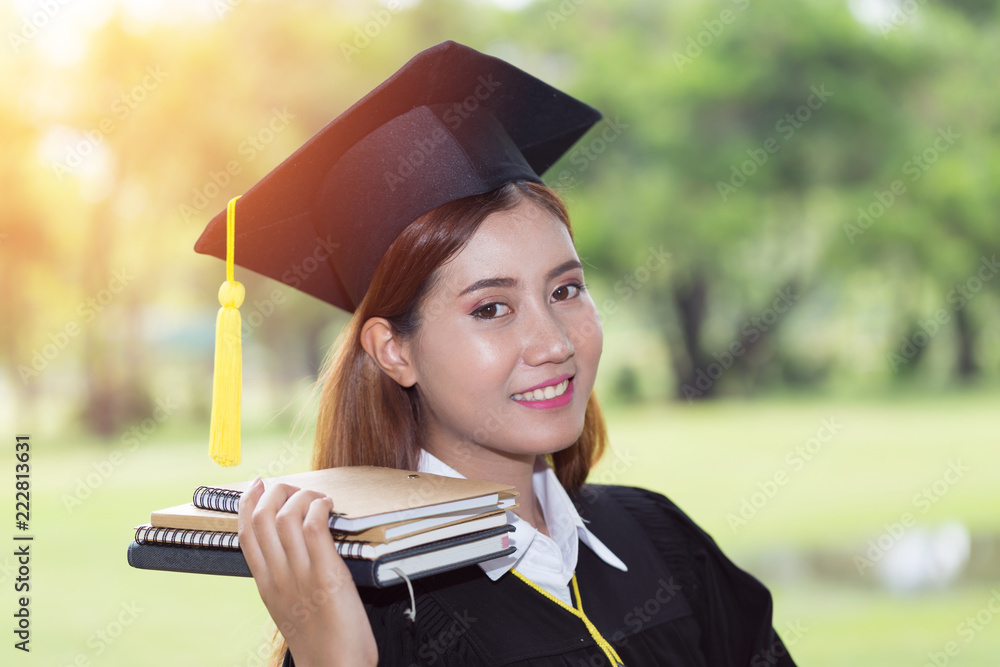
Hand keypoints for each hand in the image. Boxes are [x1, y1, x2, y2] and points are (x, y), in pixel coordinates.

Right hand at [238, 477, 377, 666]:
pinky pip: (314, 528)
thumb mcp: (290, 608)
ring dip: (303, 497)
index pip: (246, 533)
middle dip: (276, 491)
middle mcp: (277, 576)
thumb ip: (285, 579)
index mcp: (265, 584)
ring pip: (286, 517)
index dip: (248, 502)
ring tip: (318, 499)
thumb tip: (290, 551)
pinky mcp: (326, 574)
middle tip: (294, 487)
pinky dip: (319, 509)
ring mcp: (300, 575)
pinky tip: (328, 508)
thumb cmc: (321, 641)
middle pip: (262, 518)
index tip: (256, 484)